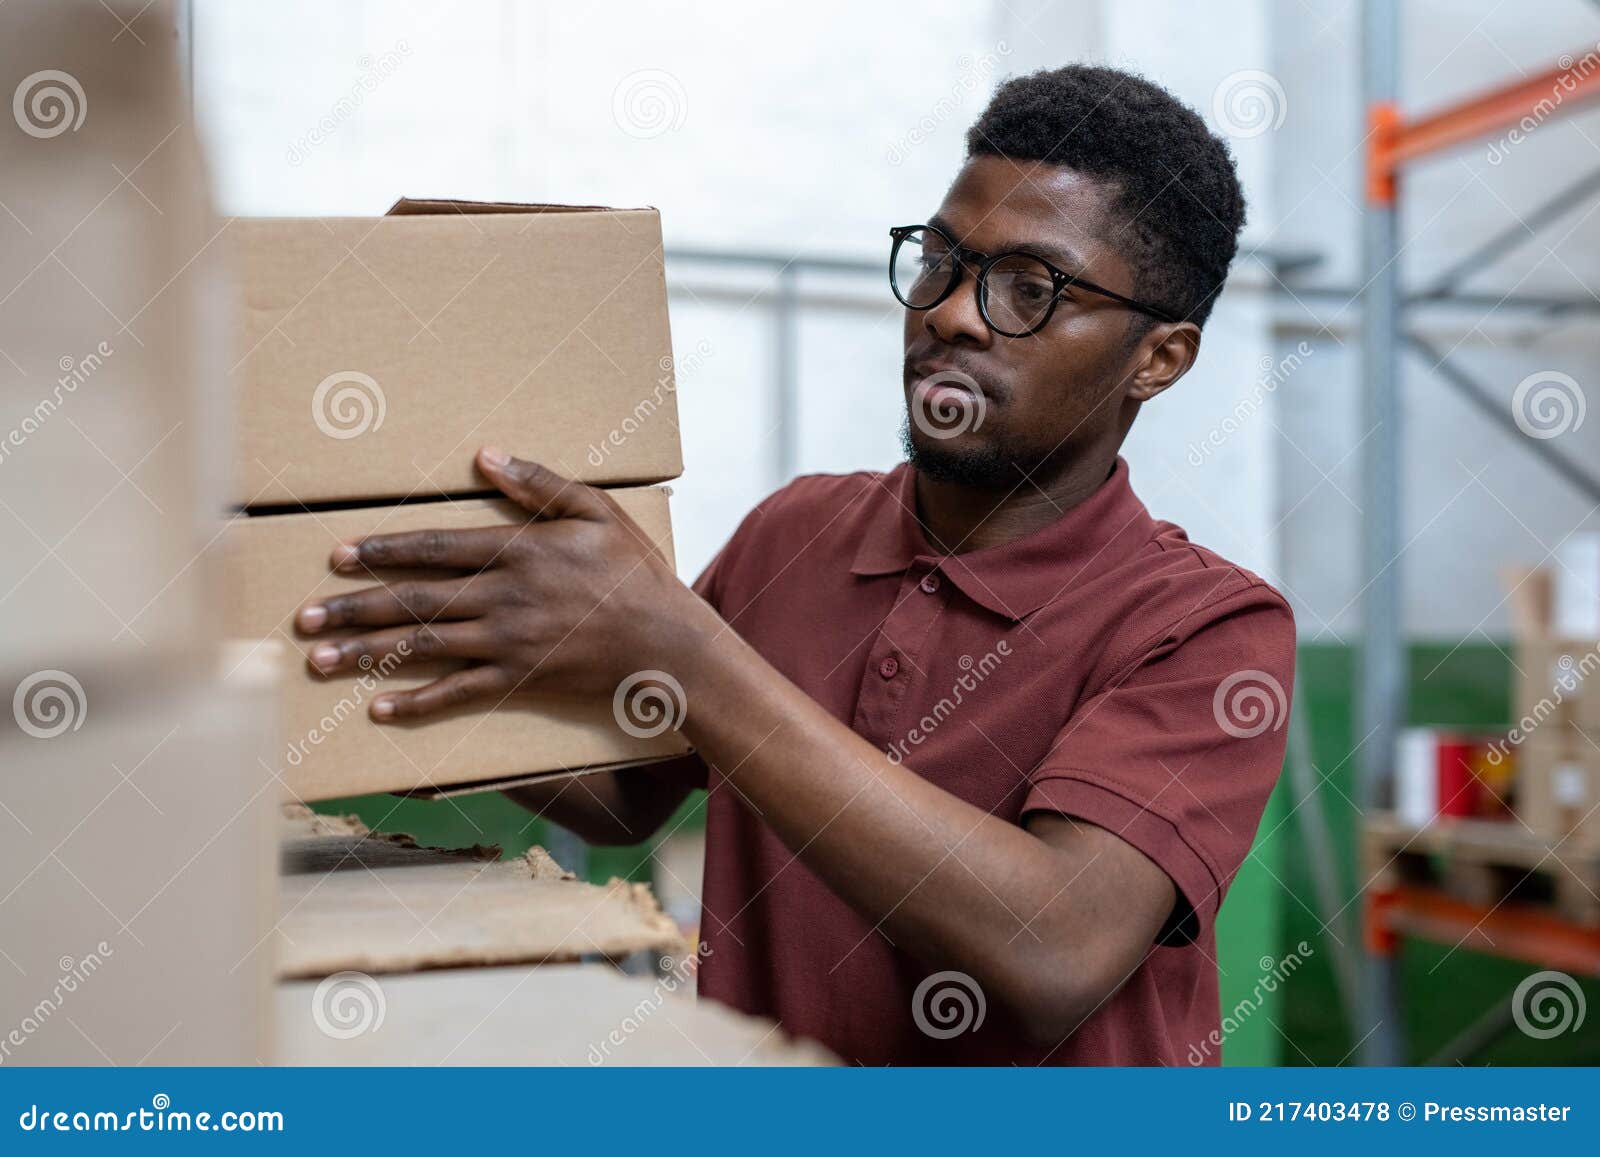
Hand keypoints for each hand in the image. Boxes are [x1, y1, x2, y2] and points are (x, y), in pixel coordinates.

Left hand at [293, 447, 714, 721]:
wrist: (666, 643)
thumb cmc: (635, 573)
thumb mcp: (596, 511)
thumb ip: (539, 484)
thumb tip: (486, 456)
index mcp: (517, 551)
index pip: (434, 548)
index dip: (383, 551)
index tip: (338, 556)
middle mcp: (503, 596)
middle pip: (413, 600)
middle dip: (352, 608)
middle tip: (304, 619)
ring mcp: (508, 642)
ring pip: (423, 645)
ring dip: (367, 654)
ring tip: (319, 661)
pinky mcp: (519, 679)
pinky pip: (458, 693)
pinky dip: (417, 703)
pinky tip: (380, 709)